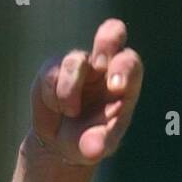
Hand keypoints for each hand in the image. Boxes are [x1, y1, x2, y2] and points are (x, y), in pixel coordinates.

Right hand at [26, 19, 143, 166]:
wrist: (60, 142)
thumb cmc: (90, 140)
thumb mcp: (97, 147)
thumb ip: (98, 145)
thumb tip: (93, 149)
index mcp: (124, 83)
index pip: (130, 64)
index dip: (125, 68)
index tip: (115, 85)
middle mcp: (104, 67)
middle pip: (112, 32)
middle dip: (107, 40)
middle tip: (99, 63)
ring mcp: (80, 64)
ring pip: (76, 60)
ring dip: (70, 90)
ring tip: (70, 112)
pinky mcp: (54, 67)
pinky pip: (52, 73)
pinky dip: (51, 95)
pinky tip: (55, 108)